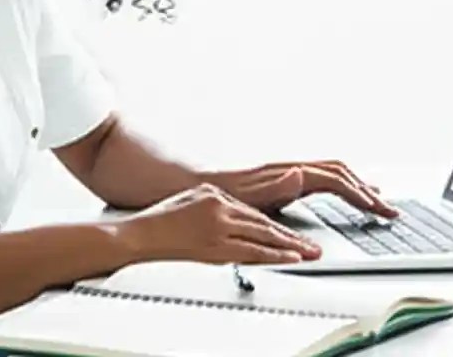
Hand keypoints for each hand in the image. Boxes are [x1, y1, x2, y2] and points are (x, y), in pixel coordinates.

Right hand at [120, 183, 321, 264]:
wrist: (139, 235)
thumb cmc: (161, 220)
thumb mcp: (194, 200)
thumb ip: (219, 205)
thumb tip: (239, 215)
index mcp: (216, 194)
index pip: (255, 212)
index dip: (277, 224)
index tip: (294, 233)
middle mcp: (221, 208)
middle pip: (264, 223)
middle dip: (292, 237)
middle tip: (313, 246)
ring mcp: (218, 227)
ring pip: (262, 237)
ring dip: (288, 246)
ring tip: (308, 253)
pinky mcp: (213, 246)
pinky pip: (249, 252)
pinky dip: (272, 255)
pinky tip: (287, 258)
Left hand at [202, 161, 398, 217]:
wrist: (203, 186)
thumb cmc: (224, 196)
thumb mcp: (249, 195)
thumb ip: (277, 185)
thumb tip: (301, 172)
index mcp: (290, 174)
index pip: (336, 181)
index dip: (359, 195)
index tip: (377, 209)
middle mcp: (294, 169)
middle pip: (342, 174)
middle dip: (368, 192)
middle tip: (390, 212)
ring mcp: (292, 173)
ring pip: (336, 174)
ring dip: (359, 187)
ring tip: (379, 202)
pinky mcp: (288, 180)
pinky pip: (325, 180)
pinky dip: (345, 187)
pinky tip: (349, 195)